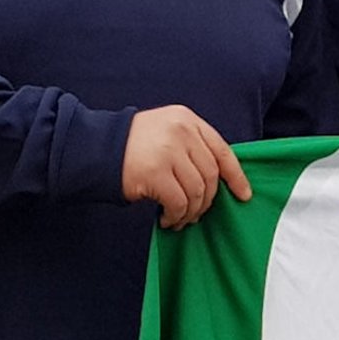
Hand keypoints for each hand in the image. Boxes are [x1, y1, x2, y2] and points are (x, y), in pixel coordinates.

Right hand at [122, 105, 250, 228]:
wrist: (95, 148)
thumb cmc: (133, 145)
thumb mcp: (167, 132)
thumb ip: (192, 147)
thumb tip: (219, 181)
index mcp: (187, 120)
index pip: (222, 150)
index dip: (236, 176)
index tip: (244, 194)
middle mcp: (181, 132)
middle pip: (210, 175)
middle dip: (208, 201)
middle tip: (197, 213)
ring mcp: (169, 151)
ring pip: (197, 191)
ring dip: (191, 211)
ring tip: (180, 219)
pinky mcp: (155, 172)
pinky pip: (179, 203)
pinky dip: (177, 216)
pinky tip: (168, 219)